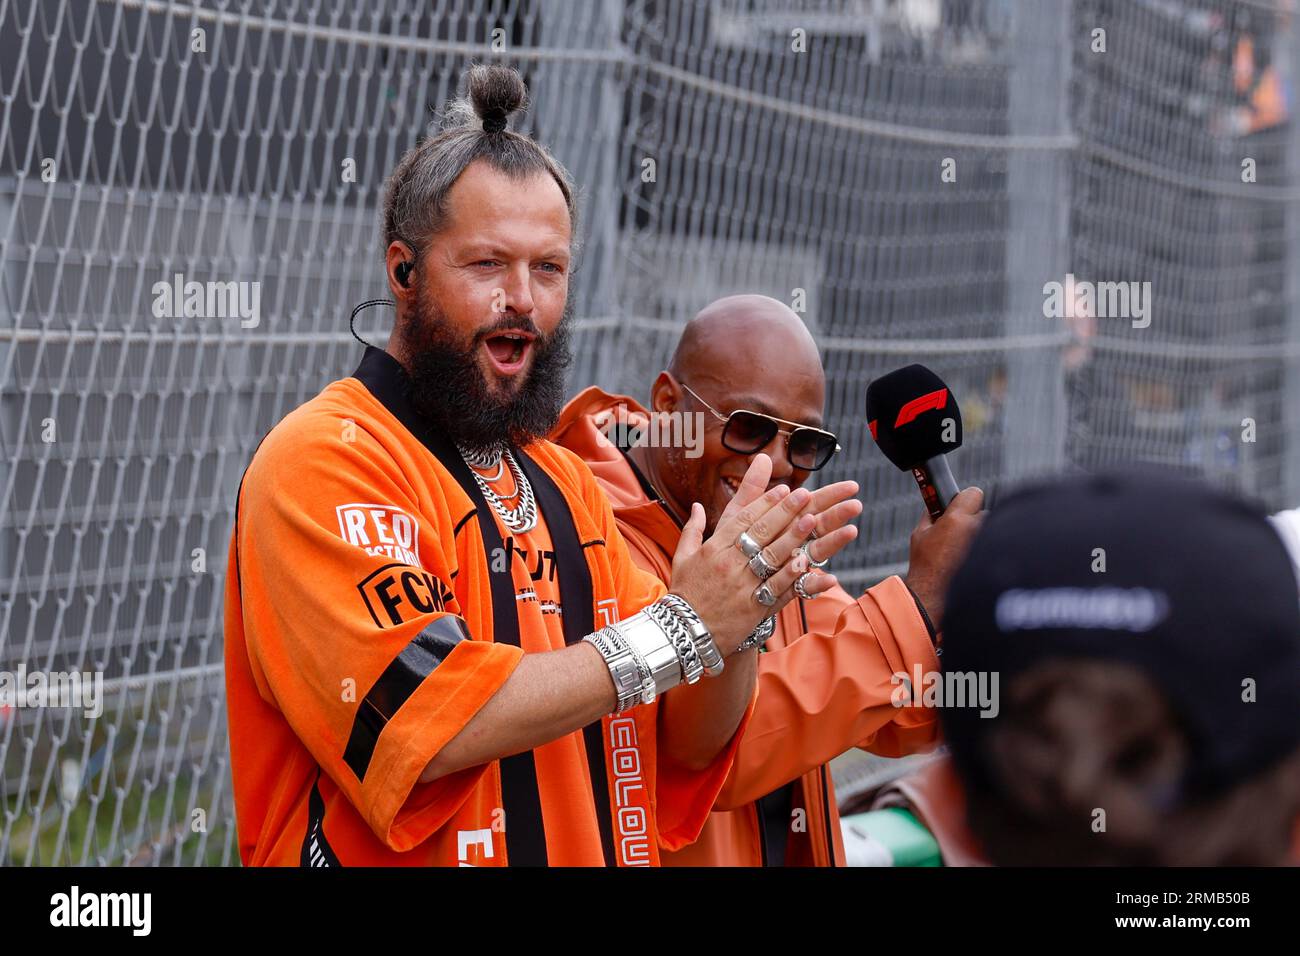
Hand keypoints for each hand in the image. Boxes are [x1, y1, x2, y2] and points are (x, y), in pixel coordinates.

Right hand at [668, 454, 861, 654]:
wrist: (683, 633)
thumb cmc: (685, 593)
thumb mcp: (682, 557)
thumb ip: (693, 529)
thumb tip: (698, 505)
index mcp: (713, 549)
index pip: (743, 519)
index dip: (765, 502)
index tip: (783, 488)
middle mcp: (729, 564)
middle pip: (761, 532)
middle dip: (784, 511)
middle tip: (804, 494)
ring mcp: (742, 586)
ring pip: (772, 557)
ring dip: (793, 537)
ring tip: (812, 519)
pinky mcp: (753, 608)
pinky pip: (776, 589)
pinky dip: (792, 575)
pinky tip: (807, 562)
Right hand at [903, 486, 983, 629]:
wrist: (936, 596)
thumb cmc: (925, 567)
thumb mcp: (919, 535)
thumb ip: (930, 515)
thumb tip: (934, 505)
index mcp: (956, 518)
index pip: (974, 493)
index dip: (966, 500)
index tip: (962, 506)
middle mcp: (976, 528)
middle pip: (982, 514)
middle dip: (973, 522)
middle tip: (959, 536)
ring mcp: (988, 543)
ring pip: (990, 532)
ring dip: (981, 538)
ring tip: (966, 553)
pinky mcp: (995, 557)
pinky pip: (995, 548)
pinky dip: (988, 552)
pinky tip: (975, 563)